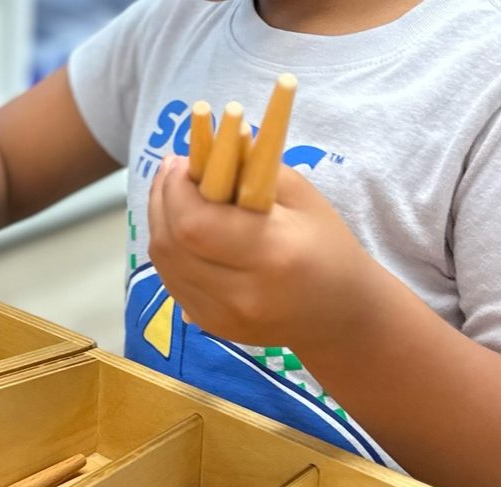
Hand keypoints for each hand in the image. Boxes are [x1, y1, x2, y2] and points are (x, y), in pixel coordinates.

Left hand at [147, 157, 378, 348]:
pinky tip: (181, 230)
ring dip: (160, 223)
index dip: (175, 189)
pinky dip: (170, 251)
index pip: (194, 223)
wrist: (340, 314)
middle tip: (172, 173)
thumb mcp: (300, 196)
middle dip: (162, 200)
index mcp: (271, 254)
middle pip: (171, 244)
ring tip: (173, 196)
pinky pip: (172, 283)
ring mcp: (222, 317)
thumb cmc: (326, 245)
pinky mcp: (212, 327)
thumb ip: (250, 168)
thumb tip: (205, 146)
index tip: (181, 162)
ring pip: (164, 265)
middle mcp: (241, 293)